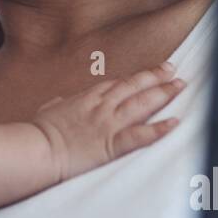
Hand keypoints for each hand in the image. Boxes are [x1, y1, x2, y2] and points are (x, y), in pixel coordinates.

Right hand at [32, 60, 185, 181]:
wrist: (37, 148)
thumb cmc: (37, 132)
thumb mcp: (47, 111)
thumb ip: (58, 105)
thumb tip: (59, 103)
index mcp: (86, 98)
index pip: (116, 84)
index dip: (134, 78)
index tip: (146, 74)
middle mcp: (101, 106)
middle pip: (134, 86)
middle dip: (155, 77)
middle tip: (172, 69)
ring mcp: (108, 123)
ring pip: (142, 103)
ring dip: (163, 93)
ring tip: (180, 85)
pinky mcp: (112, 144)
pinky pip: (140, 135)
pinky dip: (159, 128)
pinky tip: (174, 122)